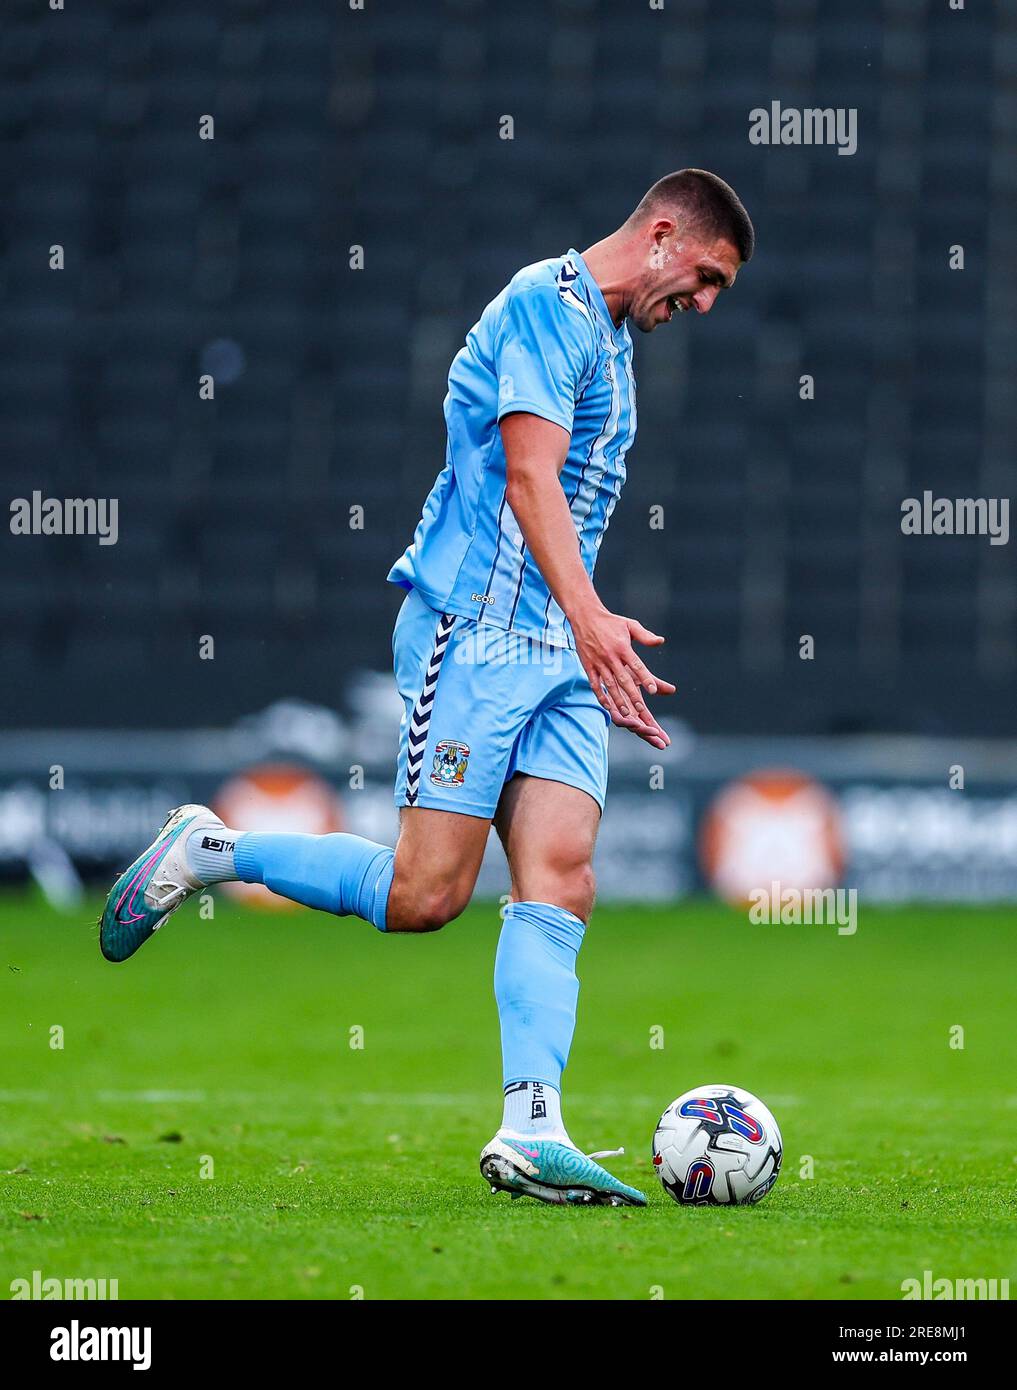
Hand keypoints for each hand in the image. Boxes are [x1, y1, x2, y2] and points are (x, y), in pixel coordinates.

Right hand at [570, 605, 676, 748]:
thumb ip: (645, 636)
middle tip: (641, 709)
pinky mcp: (588, 666)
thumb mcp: (630, 625)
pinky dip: (600, 696)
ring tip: (626, 713)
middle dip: (632, 695)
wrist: (585, 617)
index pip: (636, 665)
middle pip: (623, 679)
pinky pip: (594, 684)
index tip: (653, 691)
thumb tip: (660, 641)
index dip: (645, 679)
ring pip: (609, 685)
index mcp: (623, 647)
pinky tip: (607, 706)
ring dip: (617, 700)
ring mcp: (598, 662)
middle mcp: (611, 656)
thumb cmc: (611, 622)